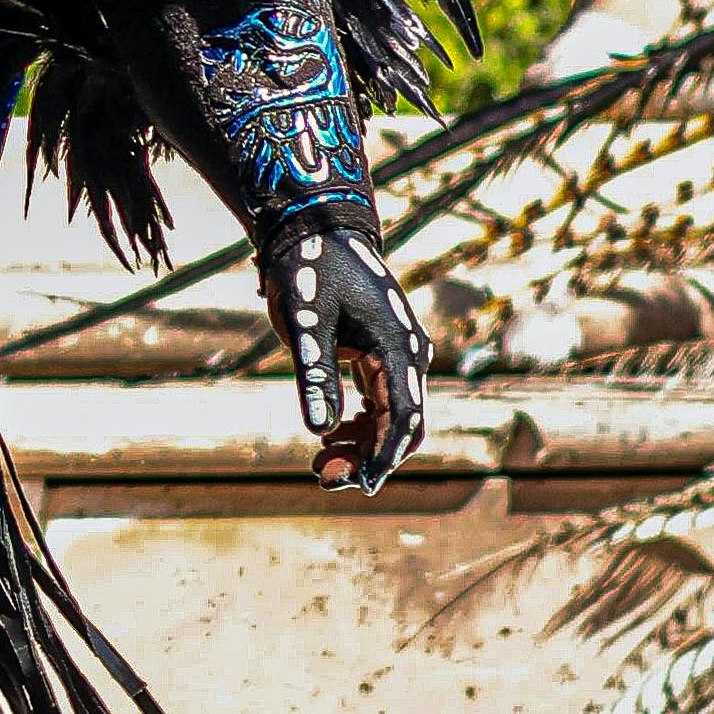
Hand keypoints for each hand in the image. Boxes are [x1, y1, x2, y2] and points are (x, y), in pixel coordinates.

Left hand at [265, 213, 426, 493]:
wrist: (314, 229)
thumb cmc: (308, 272)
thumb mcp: (305, 324)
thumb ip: (315, 375)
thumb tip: (319, 431)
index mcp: (397, 347)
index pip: (404, 417)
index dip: (384, 456)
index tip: (360, 485)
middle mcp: (408, 353)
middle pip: (402, 423)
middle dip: (370, 457)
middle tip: (324, 477)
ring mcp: (398, 353)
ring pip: (392, 416)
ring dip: (363, 445)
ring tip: (321, 463)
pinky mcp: (382, 353)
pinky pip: (382, 401)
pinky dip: (360, 424)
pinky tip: (331, 436)